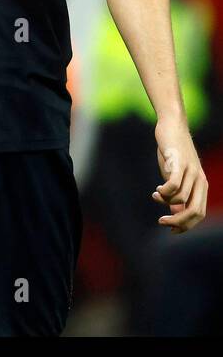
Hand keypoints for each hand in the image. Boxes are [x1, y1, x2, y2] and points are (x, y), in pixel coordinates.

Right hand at [153, 114, 208, 232]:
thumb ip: (179, 193)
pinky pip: (174, 184)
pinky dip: (164, 192)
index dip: (186, 226)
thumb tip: (176, 212)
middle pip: (195, 211)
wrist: (172, 126)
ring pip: (182, 199)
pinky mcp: (179, 162)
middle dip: (178, 222)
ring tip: (155, 195)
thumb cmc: (173, 152)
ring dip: (165, 202)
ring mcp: (190, 171)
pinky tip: (157, 191)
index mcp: (201, 185)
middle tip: (162, 222)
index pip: (199, 213)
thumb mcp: (177, 175)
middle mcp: (199, 180)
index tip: (170, 230)